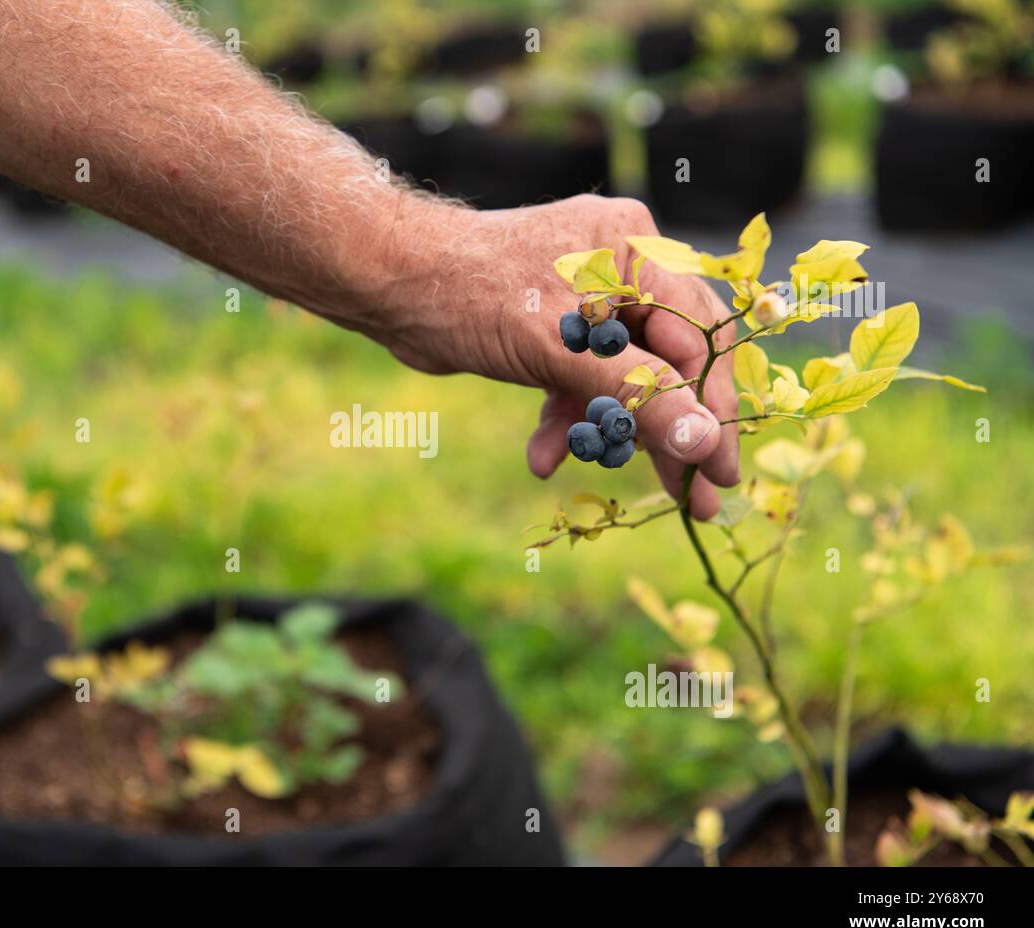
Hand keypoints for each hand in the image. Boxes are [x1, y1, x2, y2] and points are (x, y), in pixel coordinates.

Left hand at [372, 195, 739, 518]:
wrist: (387, 286)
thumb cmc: (471, 297)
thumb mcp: (560, 353)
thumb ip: (636, 397)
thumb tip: (704, 443)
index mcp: (635, 251)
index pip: (700, 340)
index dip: (711, 412)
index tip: (718, 475)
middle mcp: (620, 268)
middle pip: (667, 361)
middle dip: (666, 430)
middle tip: (688, 499)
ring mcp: (588, 299)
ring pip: (622, 378)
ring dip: (605, 429)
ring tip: (594, 470)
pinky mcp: (555, 328)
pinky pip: (581, 380)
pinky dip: (565, 417)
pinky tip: (542, 456)